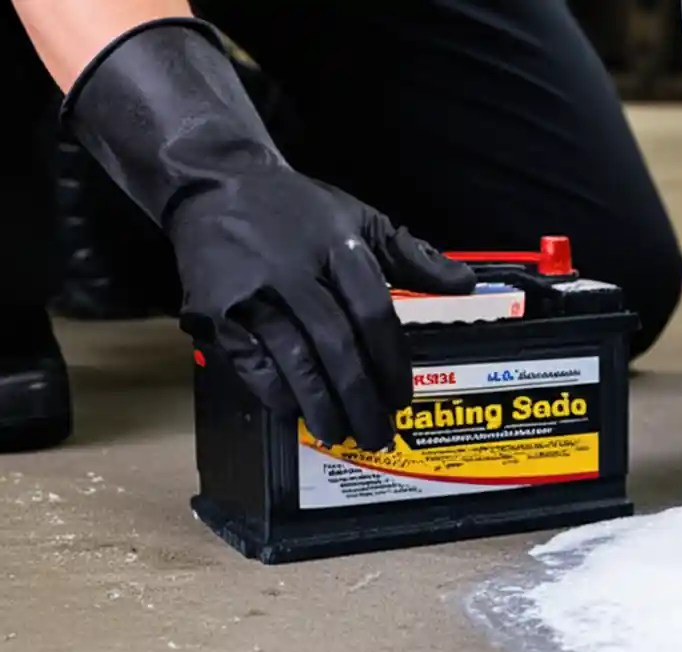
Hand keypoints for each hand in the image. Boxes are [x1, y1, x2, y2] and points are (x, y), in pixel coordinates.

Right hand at [176, 173, 473, 448]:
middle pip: (335, 344)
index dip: (390, 362)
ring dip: (319, 403)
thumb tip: (463, 283)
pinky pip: (249, 360)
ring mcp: (252, 291)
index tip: (401, 398)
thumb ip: (411, 255)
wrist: (214, 184)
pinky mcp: (215, 309)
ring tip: (339, 433)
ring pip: (293, 358)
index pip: (373, 313)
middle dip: (360, 396)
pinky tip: (294, 411)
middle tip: (377, 434)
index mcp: (338, 246)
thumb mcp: (359, 216)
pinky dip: (273, 391)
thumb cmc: (295, 209)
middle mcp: (295, 270)